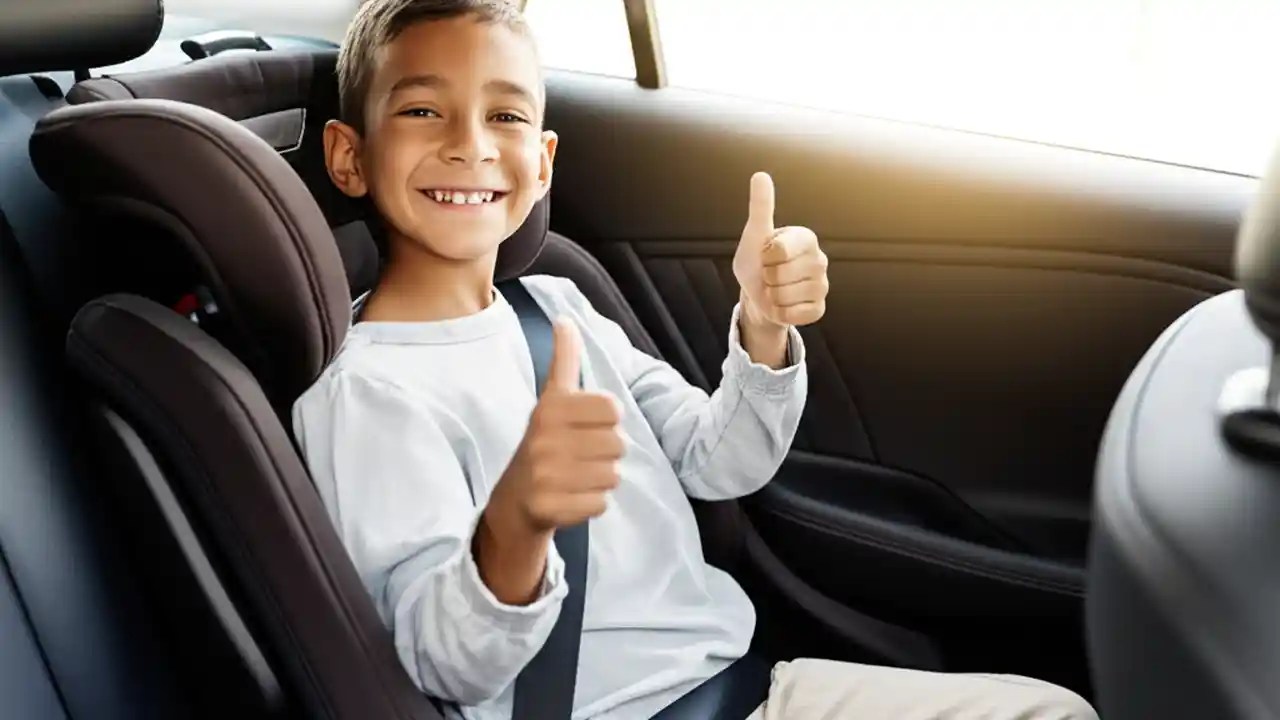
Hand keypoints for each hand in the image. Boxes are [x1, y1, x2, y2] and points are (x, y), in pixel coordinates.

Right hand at [489, 318, 622, 535]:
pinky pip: (601, 503)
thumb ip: (564, 361)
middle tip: (580, 456)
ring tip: (576, 476)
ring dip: (601, 479)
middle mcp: (544, 438)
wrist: (514, 500)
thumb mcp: (551, 400)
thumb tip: (565, 319)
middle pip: (618, 444)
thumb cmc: (544, 443)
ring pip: (613, 475)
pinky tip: (571, 497)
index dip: (607, 421)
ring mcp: (544, 474)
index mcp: (550, 407)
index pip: (614, 408)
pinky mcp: (548, 506)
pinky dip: (592, 504)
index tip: (584, 426)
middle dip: (607, 453)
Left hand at [732, 172, 828, 328]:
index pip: (779, 251)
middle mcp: (820, 259)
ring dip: (772, 296)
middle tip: (769, 274)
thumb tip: (760, 175)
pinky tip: (782, 304)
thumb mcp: (754, 234)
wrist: (756, 294)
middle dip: (767, 278)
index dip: (764, 257)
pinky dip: (781, 312)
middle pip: (782, 275)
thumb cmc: (756, 260)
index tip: (765, 255)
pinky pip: (795, 315)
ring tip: (774, 289)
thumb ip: (760, 207)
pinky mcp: (819, 308)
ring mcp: (822, 285)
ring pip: (788, 297)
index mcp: (806, 238)